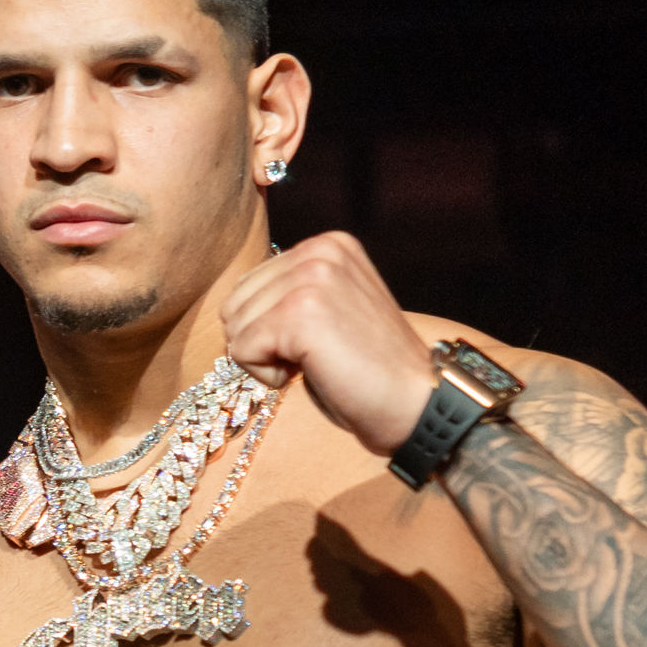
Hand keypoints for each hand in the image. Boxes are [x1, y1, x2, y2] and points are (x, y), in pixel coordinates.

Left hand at [216, 232, 441, 458]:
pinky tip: (309, 373)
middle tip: (313, 356)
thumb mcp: (330, 310)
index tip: (318, 341)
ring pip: (234, 326)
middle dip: (260, 341)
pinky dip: (267, 377)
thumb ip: (290, 293)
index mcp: (328, 244)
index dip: (268, 327)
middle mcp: (320, 250)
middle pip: (235, 303)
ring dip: (264, 360)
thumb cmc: (368, 369)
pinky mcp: (300, 312)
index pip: (249, 284)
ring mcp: (311, 278)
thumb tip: (232, 307)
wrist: (414, 401)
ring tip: (315, 362)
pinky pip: (241, 351)